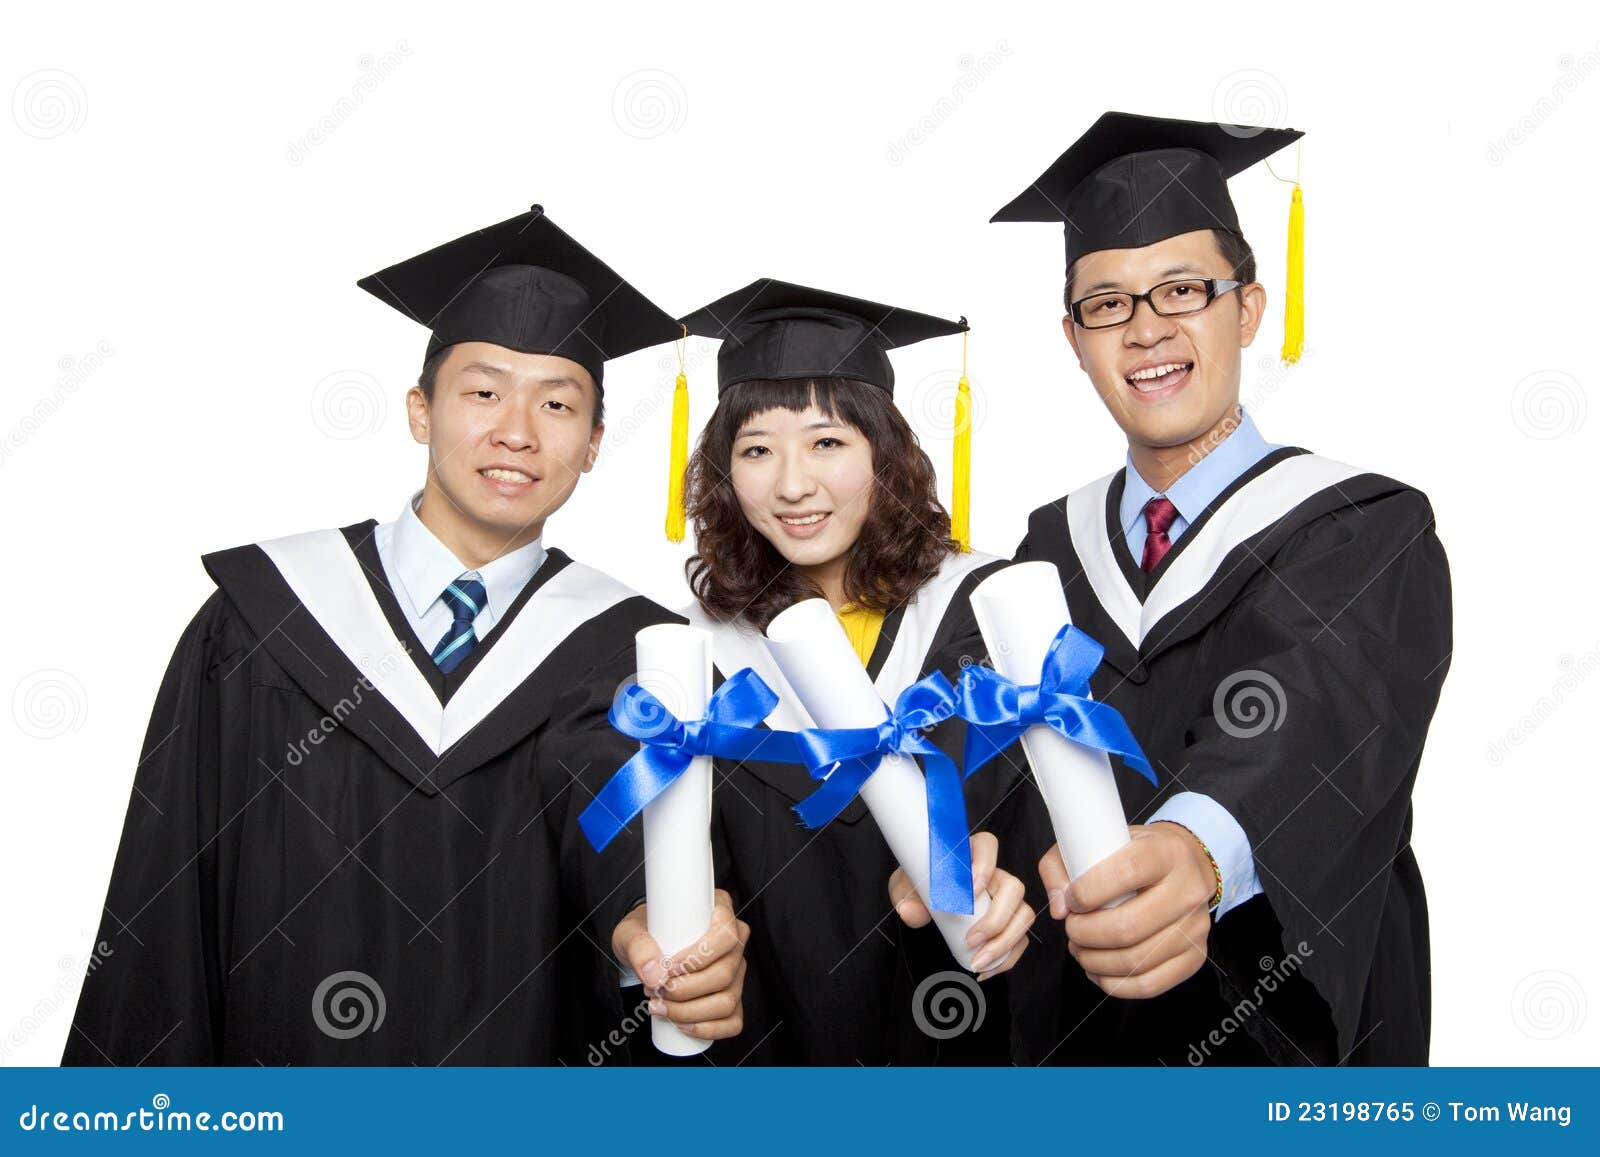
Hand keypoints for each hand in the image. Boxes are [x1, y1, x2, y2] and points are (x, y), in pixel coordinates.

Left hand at [611, 888, 749, 1038]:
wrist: (644, 952)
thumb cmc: (643, 934)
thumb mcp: (631, 932)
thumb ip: (639, 947)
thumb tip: (656, 976)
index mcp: (718, 912)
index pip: (726, 934)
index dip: (700, 956)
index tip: (668, 967)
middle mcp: (733, 944)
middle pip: (724, 973)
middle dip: (685, 990)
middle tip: (655, 990)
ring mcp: (735, 973)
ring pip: (727, 1001)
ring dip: (690, 1012)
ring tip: (660, 1006)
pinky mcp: (731, 999)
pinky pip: (732, 1021)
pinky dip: (707, 1028)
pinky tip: (682, 1025)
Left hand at [888, 830, 1034, 979]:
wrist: (923, 903)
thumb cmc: (919, 887)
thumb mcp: (905, 888)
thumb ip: (906, 897)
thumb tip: (910, 912)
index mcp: (969, 856)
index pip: (987, 845)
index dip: (985, 865)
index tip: (972, 888)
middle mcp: (993, 875)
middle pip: (1014, 887)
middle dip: (996, 918)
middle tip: (971, 939)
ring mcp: (1004, 899)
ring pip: (1023, 914)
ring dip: (1004, 942)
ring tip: (978, 960)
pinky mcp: (1007, 923)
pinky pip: (1020, 939)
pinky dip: (1007, 958)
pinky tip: (985, 970)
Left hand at [1037, 822, 1214, 998]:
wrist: (1183, 864)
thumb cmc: (1132, 853)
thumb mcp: (1096, 840)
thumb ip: (1062, 865)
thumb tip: (1060, 908)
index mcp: (1165, 852)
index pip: (1125, 873)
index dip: (1086, 892)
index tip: (1071, 899)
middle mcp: (1188, 890)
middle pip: (1128, 927)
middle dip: (1084, 934)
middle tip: (1071, 928)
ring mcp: (1195, 927)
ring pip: (1135, 961)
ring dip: (1094, 961)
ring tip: (1080, 948)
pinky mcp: (1196, 956)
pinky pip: (1149, 984)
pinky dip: (1114, 983)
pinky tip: (1098, 968)